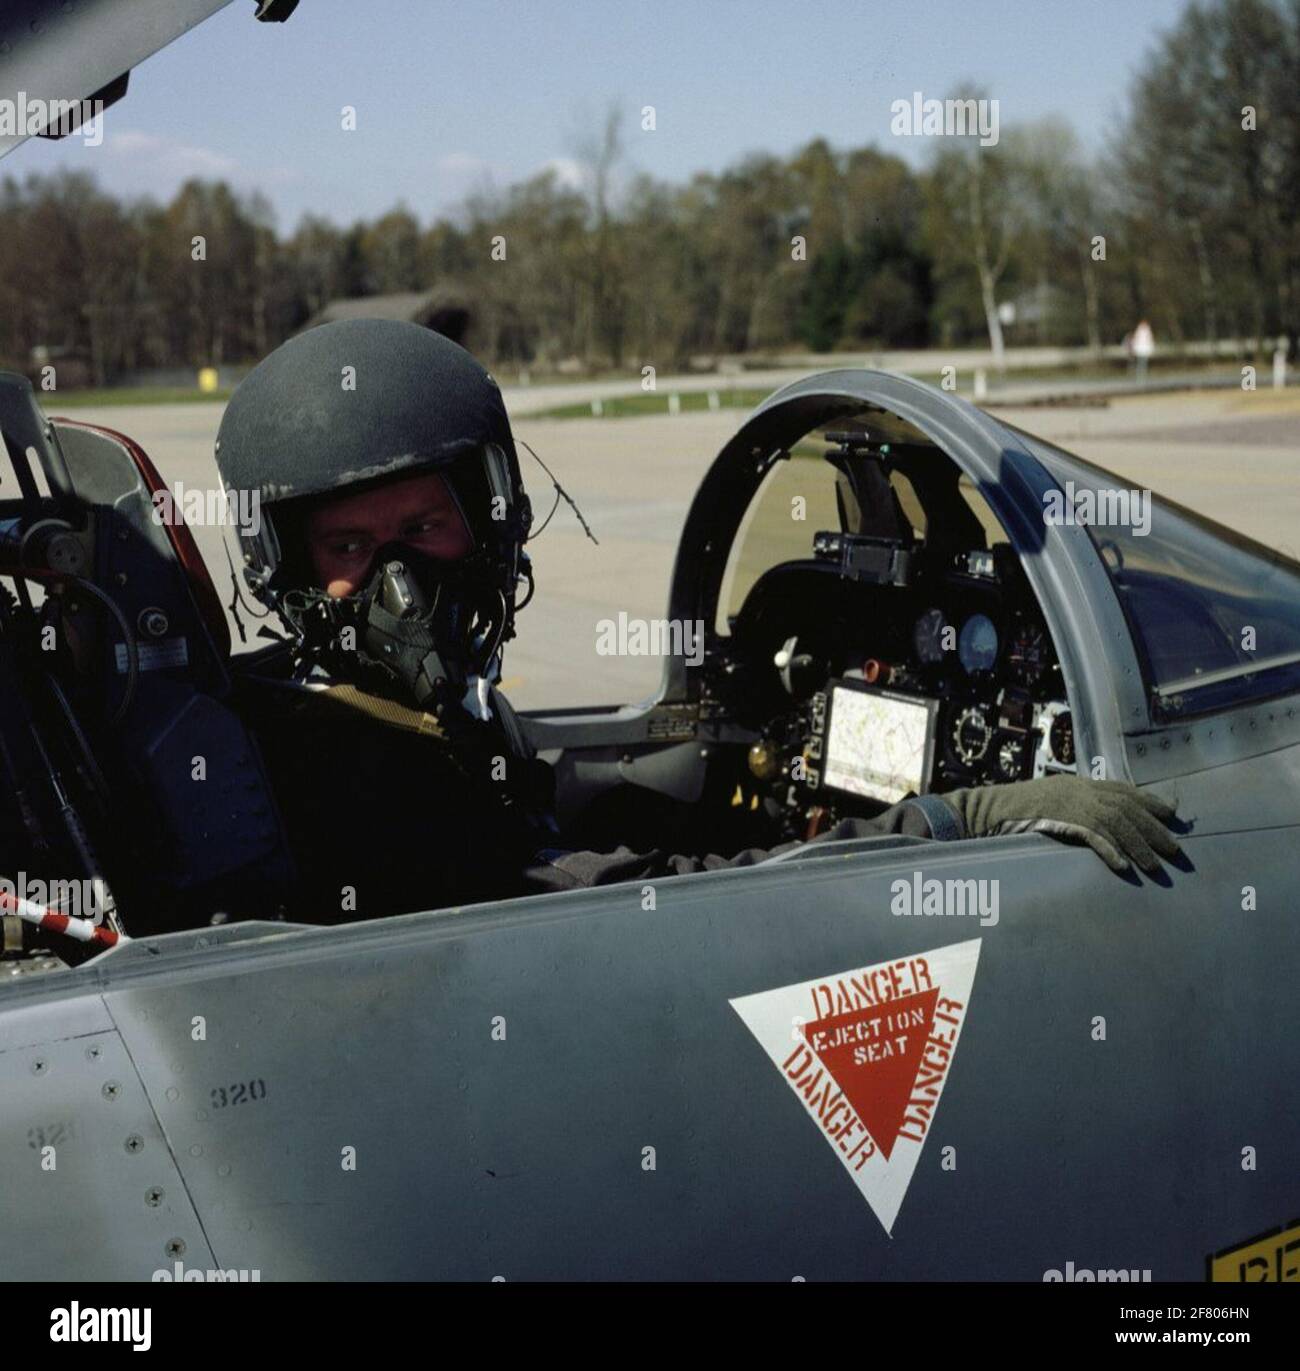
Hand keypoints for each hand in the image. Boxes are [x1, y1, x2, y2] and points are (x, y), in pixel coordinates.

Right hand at [945, 777, 1181, 874]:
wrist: (983, 810)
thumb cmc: (1013, 811)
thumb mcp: (1050, 802)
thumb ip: (1075, 808)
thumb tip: (1099, 825)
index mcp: (1078, 784)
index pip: (1123, 789)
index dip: (1150, 802)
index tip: (1172, 815)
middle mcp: (1078, 789)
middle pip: (1127, 807)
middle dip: (1153, 829)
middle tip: (1174, 850)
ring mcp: (1069, 803)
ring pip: (1115, 822)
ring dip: (1138, 845)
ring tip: (1154, 866)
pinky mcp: (1058, 819)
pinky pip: (1091, 835)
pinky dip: (1110, 850)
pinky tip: (1123, 867)